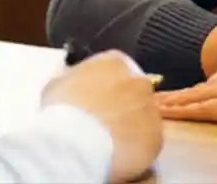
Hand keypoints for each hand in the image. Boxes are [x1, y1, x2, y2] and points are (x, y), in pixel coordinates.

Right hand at [42, 51, 163, 182]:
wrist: (75, 140)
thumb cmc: (61, 109)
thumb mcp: (59, 83)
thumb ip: (75, 79)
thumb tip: (76, 86)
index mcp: (114, 62)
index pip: (116, 69)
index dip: (105, 87)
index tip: (96, 101)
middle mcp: (138, 81)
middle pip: (134, 92)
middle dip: (122, 105)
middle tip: (102, 123)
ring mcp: (151, 109)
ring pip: (143, 118)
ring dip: (130, 127)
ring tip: (107, 142)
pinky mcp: (156, 138)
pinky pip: (147, 143)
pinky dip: (135, 149)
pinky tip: (117, 155)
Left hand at [156, 54, 216, 127]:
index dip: (200, 88)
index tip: (188, 92)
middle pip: (199, 87)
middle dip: (178, 93)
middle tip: (155, 95)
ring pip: (191, 97)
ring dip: (170, 102)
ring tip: (152, 105)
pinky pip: (196, 110)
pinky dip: (177, 111)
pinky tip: (163, 113)